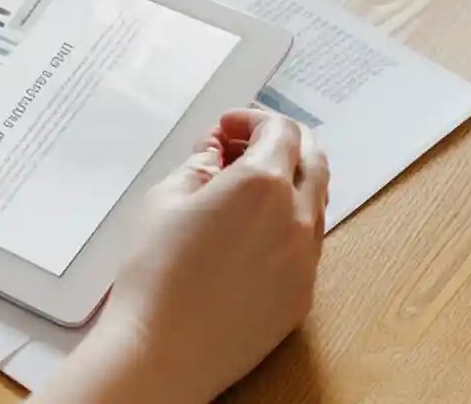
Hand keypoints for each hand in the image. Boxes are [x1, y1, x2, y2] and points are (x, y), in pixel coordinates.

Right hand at [33, 110, 328, 402]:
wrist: (163, 351)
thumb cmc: (155, 278)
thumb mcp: (164, 199)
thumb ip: (198, 164)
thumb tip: (215, 152)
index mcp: (262, 184)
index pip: (280, 130)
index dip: (252, 119)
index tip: (229, 126)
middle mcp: (295, 218)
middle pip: (312, 159)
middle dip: (282, 143)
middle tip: (244, 146)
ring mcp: (305, 259)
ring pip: (315, 202)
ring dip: (289, 183)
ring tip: (245, 191)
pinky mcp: (301, 295)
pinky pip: (307, 245)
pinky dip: (288, 224)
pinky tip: (250, 234)